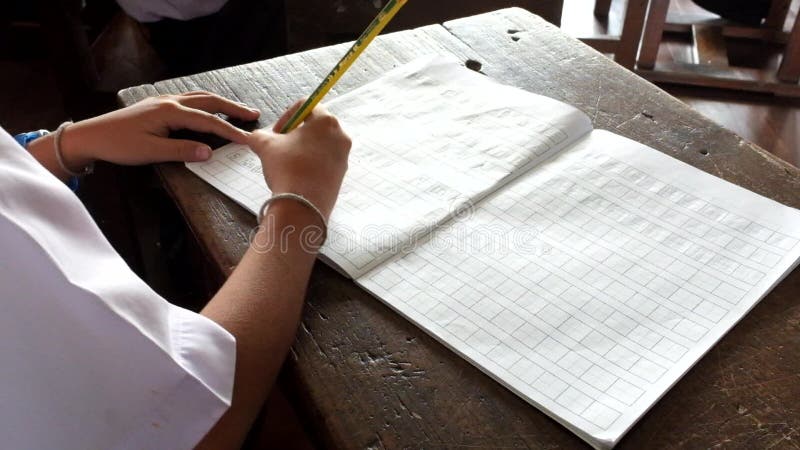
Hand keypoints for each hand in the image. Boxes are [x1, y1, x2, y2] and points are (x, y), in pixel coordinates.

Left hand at [60, 91, 259, 168]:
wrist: (90, 135)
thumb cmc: (119, 145)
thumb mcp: (151, 152)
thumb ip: (182, 150)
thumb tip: (209, 152)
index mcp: (170, 112)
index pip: (208, 121)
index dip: (230, 131)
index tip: (248, 139)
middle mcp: (169, 102)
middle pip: (209, 102)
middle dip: (232, 109)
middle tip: (253, 115)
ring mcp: (163, 101)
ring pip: (199, 97)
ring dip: (220, 103)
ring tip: (237, 110)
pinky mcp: (157, 105)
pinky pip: (189, 99)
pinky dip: (206, 103)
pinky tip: (209, 109)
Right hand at [247, 100, 351, 219]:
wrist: (302, 206)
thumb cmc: (286, 168)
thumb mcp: (265, 146)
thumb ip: (259, 135)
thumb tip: (257, 137)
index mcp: (326, 121)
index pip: (306, 106)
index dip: (287, 116)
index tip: (277, 132)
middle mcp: (340, 135)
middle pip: (316, 125)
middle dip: (296, 132)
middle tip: (281, 146)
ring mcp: (344, 155)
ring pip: (321, 144)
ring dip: (303, 148)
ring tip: (288, 162)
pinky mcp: (342, 173)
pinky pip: (326, 160)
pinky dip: (312, 162)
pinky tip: (298, 174)